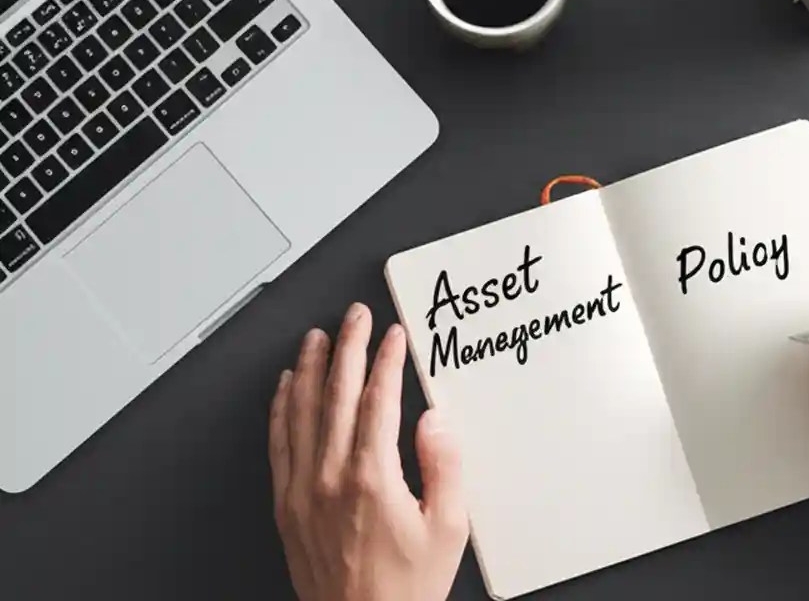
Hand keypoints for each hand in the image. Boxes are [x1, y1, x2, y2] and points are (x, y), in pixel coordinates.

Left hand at [268, 303, 467, 600]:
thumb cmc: (404, 589)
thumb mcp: (448, 529)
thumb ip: (444, 467)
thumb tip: (435, 420)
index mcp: (372, 477)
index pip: (379, 399)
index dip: (386, 360)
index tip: (393, 336)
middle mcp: (330, 476)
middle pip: (337, 393)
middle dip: (348, 347)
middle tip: (356, 316)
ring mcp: (302, 489)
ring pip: (302, 411)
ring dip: (311, 368)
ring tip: (318, 337)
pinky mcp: (286, 505)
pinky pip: (279, 443)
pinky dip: (281, 408)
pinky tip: (287, 387)